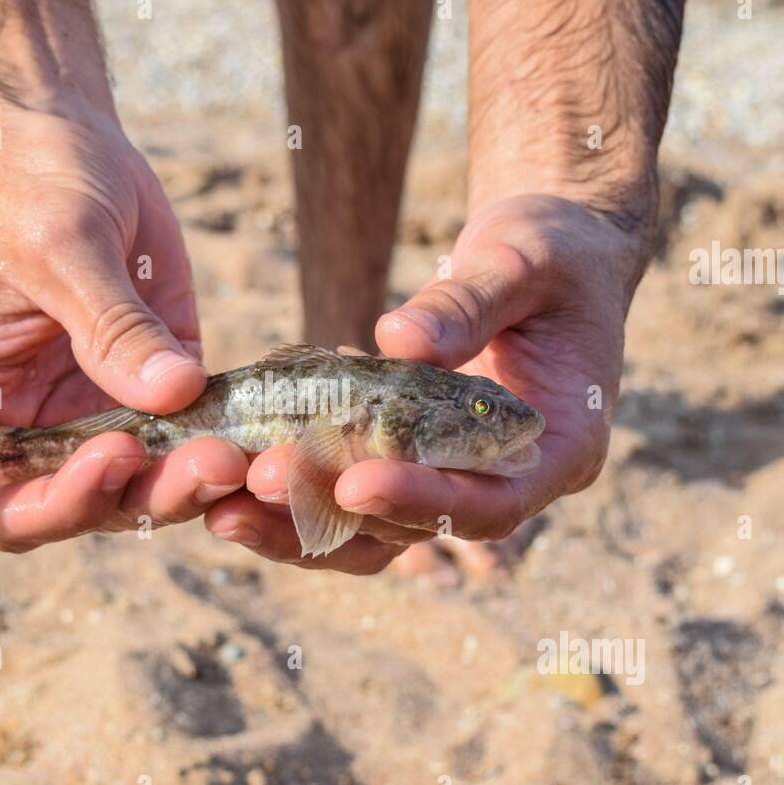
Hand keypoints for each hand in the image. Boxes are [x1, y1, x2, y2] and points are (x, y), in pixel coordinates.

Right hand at [0, 108, 247, 550]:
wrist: (64, 137)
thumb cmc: (27, 182)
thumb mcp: (62, 246)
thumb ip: (111, 327)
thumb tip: (173, 394)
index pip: (1, 506)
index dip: (59, 502)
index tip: (119, 451)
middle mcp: (30, 430)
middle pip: (86, 508)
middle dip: (147, 497)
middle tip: (211, 462)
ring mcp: (95, 414)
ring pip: (146, 486)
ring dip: (194, 482)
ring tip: (242, 455)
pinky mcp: (156, 388)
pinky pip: (191, 436)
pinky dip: (227, 443)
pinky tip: (264, 436)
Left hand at [205, 194, 648, 570]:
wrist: (549, 254)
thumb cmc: (554, 252)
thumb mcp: (522, 260)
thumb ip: (467, 303)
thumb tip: (396, 340)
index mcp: (559, 451)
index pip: (489, 503)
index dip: (421, 500)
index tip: (353, 483)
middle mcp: (506, 483)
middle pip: (417, 530)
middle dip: (334, 511)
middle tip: (259, 481)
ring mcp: (456, 480)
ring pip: (374, 531)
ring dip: (298, 521)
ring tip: (224, 505)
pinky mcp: (412, 463)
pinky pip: (351, 493)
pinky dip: (299, 487)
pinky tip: (238, 467)